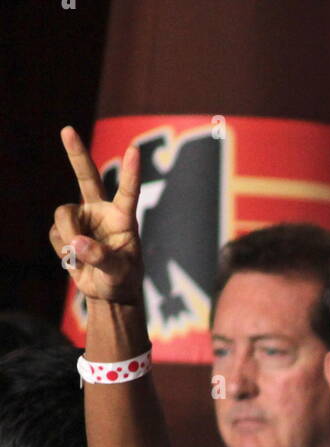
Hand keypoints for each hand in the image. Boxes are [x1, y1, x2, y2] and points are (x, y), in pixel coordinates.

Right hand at [49, 127, 142, 303]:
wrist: (108, 292)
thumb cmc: (123, 279)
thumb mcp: (120, 273)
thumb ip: (103, 258)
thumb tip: (77, 242)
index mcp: (123, 218)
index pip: (128, 192)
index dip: (130, 172)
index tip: (134, 150)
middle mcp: (101, 212)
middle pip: (87, 177)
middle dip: (76, 154)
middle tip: (67, 130)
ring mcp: (82, 218)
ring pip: (63, 214)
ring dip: (67, 237)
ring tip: (79, 257)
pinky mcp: (66, 230)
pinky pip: (55, 234)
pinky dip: (63, 250)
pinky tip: (74, 260)